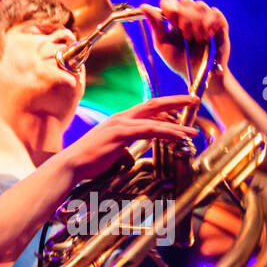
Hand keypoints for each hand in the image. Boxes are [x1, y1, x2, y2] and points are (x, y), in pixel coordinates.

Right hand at [62, 94, 198, 182]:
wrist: (72, 165)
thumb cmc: (89, 161)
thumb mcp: (111, 154)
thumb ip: (122, 152)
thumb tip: (129, 158)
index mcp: (120, 121)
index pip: (147, 109)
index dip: (164, 107)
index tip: (180, 109)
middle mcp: (121, 118)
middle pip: (154, 104)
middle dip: (176, 101)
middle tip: (194, 101)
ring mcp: (121, 124)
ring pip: (156, 118)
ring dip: (177, 124)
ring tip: (193, 129)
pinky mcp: (121, 133)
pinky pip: (150, 130)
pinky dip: (167, 132)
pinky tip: (179, 137)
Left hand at [141, 0, 229, 82]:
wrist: (199, 76)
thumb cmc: (179, 62)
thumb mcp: (163, 46)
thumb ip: (155, 26)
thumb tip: (144, 6)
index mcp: (174, 18)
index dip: (170, 6)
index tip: (171, 19)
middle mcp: (189, 15)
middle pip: (185, 0)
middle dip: (184, 18)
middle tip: (186, 35)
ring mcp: (205, 18)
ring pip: (200, 5)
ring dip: (197, 23)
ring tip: (196, 39)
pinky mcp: (219, 24)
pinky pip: (215, 13)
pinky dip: (210, 23)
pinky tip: (207, 35)